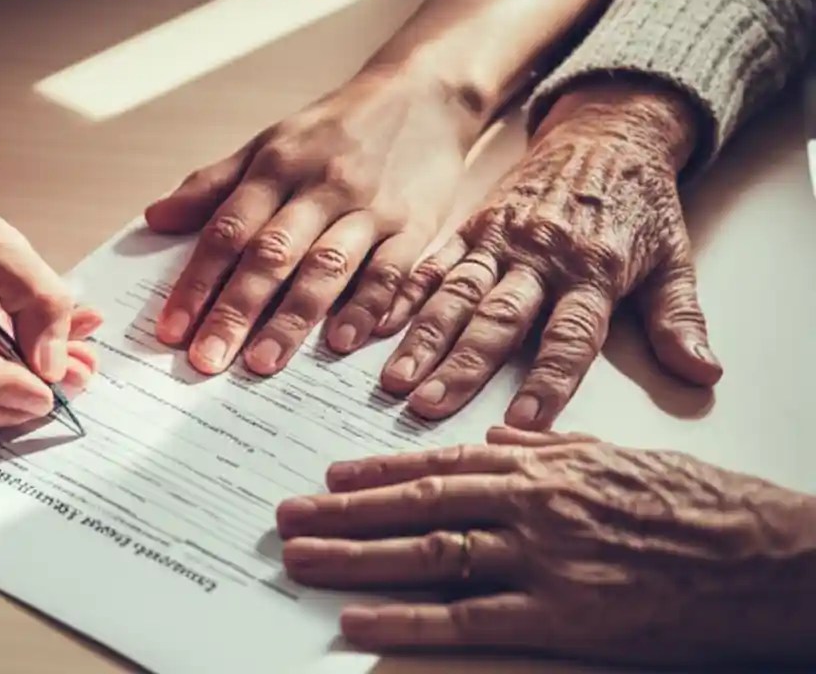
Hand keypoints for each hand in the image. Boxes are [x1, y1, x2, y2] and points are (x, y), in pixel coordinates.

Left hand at [145, 74, 469, 375]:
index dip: (196, 281)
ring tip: (263, 363)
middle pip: (271, 254)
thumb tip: (155, 219)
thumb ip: (214, 184)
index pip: (227, 230)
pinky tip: (344, 342)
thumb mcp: (271, 142)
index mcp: (275, 167)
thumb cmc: (337, 128)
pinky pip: (391, 270)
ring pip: (327, 266)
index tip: (171, 330)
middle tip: (207, 361)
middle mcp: (320, 187)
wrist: (425, 91)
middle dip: (235, 310)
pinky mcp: (415, 224)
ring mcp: (370, 207)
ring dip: (293, 318)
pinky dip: (368, 306)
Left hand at [276, 427, 815, 666]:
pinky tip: (360, 621)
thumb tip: (495, 431)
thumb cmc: (697, 503)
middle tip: (286, 518)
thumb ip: (548, 443)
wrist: (766, 556)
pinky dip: (408, 619)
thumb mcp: (618, 455)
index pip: (439, 463)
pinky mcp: (560, 613)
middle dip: (342, 512)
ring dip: (354, 558)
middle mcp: (529, 502)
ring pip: (426, 554)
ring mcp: (541, 558)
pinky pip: (466, 617)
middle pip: (415, 505)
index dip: (376, 470)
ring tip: (300, 561)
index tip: (328, 476)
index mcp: (542, 463)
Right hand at [379, 80, 720, 427]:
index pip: (569, 337)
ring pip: (457, 294)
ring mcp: (501, 239)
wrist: (608, 131)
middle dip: (462, 366)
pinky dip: (406, 291)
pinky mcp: (474, 224)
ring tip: (396, 379)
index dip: (547, 381)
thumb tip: (703, 373)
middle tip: (430, 407)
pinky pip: (436, 260)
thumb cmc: (638, 203)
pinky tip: (378, 322)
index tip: (523, 424)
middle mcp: (542, 257)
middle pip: (499, 319)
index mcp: (594, 272)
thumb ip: (681, 319)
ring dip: (424, 339)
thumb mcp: (673, 257)